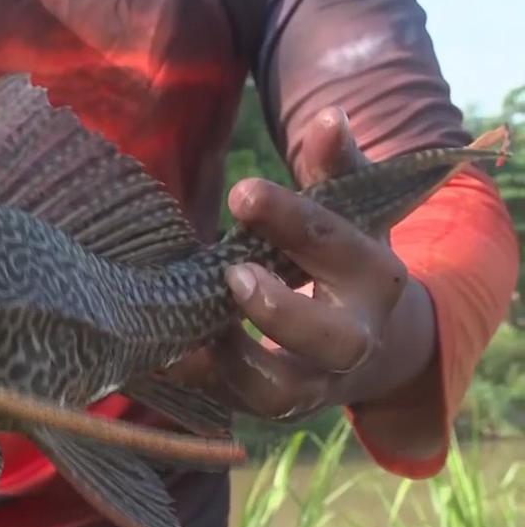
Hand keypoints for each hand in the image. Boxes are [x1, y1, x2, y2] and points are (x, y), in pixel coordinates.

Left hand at [168, 108, 444, 459]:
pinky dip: (190, 378)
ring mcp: (310, 385)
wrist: (366, 349)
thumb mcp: (349, 215)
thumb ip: (335, 170)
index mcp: (375, 281)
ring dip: (229, 362)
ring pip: (278, 393)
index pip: (340, 248)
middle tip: (232, 275)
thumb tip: (330, 118)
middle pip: (332, 341)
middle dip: (282, 311)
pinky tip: (152, 350)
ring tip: (183, 329)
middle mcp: (351, 343)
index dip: (293, 219)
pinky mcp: (266, 407)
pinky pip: (228, 404)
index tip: (241, 191)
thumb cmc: (342, 263)